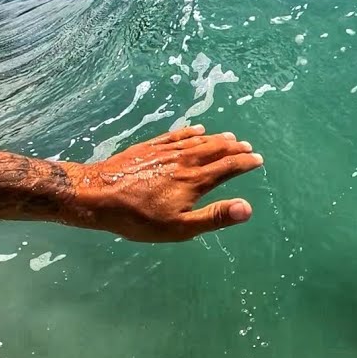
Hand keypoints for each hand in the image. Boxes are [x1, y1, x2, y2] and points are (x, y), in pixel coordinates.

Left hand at [62, 125, 262, 241]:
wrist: (98, 195)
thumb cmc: (139, 219)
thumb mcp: (180, 228)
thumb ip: (214, 217)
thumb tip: (248, 208)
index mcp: (195, 181)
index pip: (228, 168)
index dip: (245, 163)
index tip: (257, 160)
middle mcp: (184, 161)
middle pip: (215, 150)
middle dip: (233, 149)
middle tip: (247, 147)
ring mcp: (166, 152)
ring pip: (197, 141)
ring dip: (216, 139)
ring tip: (229, 138)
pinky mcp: (149, 148)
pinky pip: (176, 135)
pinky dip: (190, 132)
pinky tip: (196, 129)